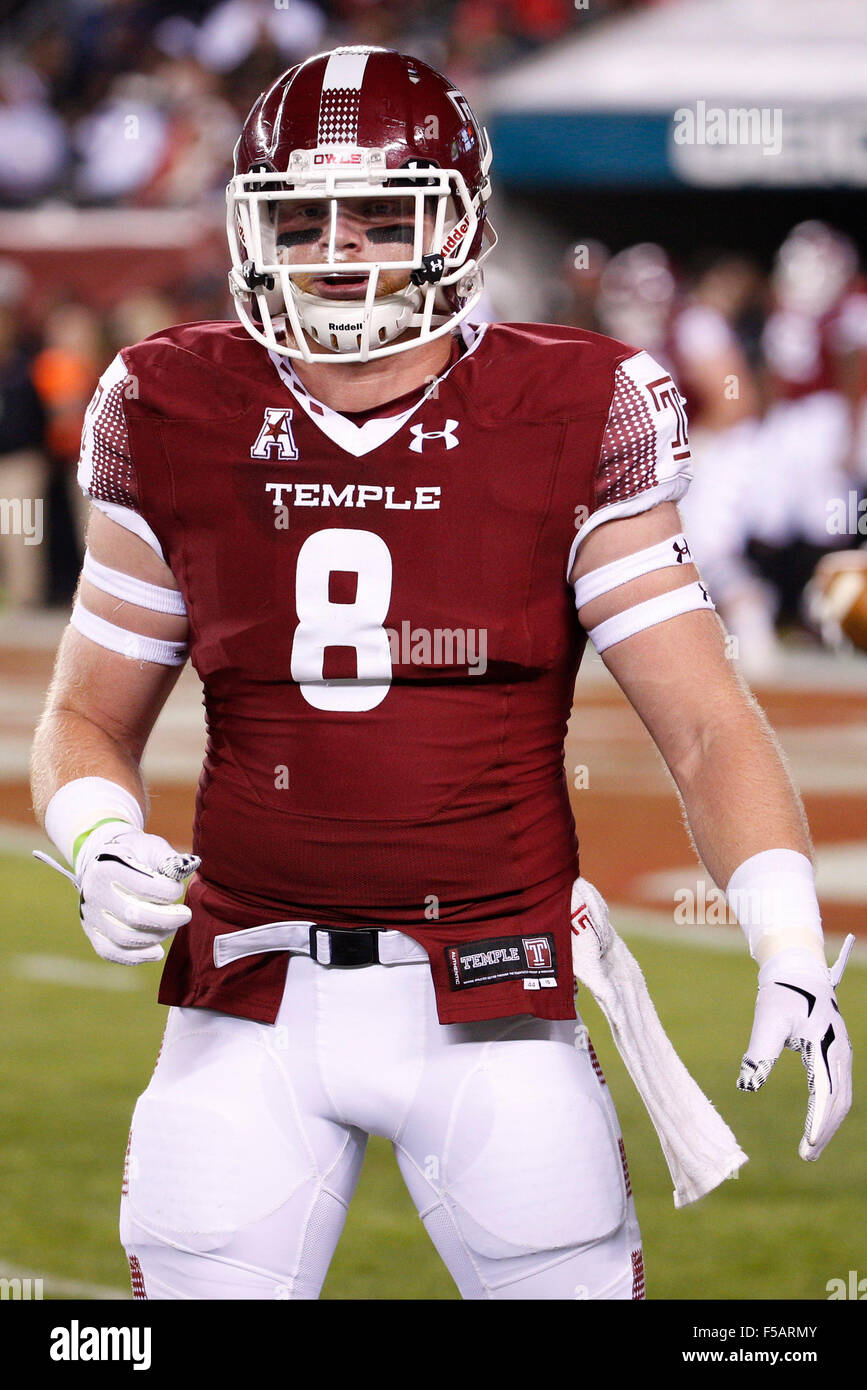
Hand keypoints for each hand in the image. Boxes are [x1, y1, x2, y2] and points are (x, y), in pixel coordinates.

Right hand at [35, 823, 199, 965]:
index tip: (178, 888)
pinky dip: (136, 957)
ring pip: (125, 938)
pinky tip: (157, 952)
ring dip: (156, 937)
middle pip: (134, 916)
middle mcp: (94, 892)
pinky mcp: (91, 931)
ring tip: (171, 927)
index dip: (169, 891)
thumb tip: (190, 866)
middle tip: (185, 915)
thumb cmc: (134, 854)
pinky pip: (111, 952)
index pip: (144, 887)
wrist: (102, 860)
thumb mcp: (150, 846)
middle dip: (167, 919)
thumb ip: (169, 858)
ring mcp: (90, 915)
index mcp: (107, 867)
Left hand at [738, 938, 854, 1160]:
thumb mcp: (768, 1018)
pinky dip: (830, 1111)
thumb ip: (760, 1050)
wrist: (798, 973)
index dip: (819, 1121)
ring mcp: (842, 1055)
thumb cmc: (782, 994)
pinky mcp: (837, 1055)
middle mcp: (840, 1053)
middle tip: (806, 1156)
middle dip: (825, 1131)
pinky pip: (838, 1089)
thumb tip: (747, 1084)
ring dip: (829, 1124)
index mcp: (826, 1046)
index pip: (827, 1093)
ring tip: (810, 1148)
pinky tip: (815, 1124)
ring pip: (842, 1098)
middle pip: (840, 1102)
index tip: (809, 1145)